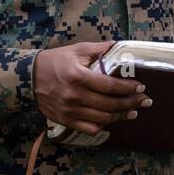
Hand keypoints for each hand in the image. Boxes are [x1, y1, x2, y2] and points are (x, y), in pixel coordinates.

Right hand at [34, 41, 149, 135]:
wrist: (29, 77)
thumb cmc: (55, 61)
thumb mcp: (77, 50)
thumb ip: (100, 49)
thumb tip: (120, 46)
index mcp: (78, 76)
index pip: (110, 86)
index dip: (128, 88)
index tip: (140, 86)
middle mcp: (75, 96)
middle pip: (110, 104)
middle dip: (131, 103)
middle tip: (144, 100)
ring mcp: (70, 111)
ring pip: (103, 118)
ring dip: (121, 116)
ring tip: (133, 111)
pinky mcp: (66, 120)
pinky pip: (89, 128)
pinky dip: (104, 126)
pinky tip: (112, 120)